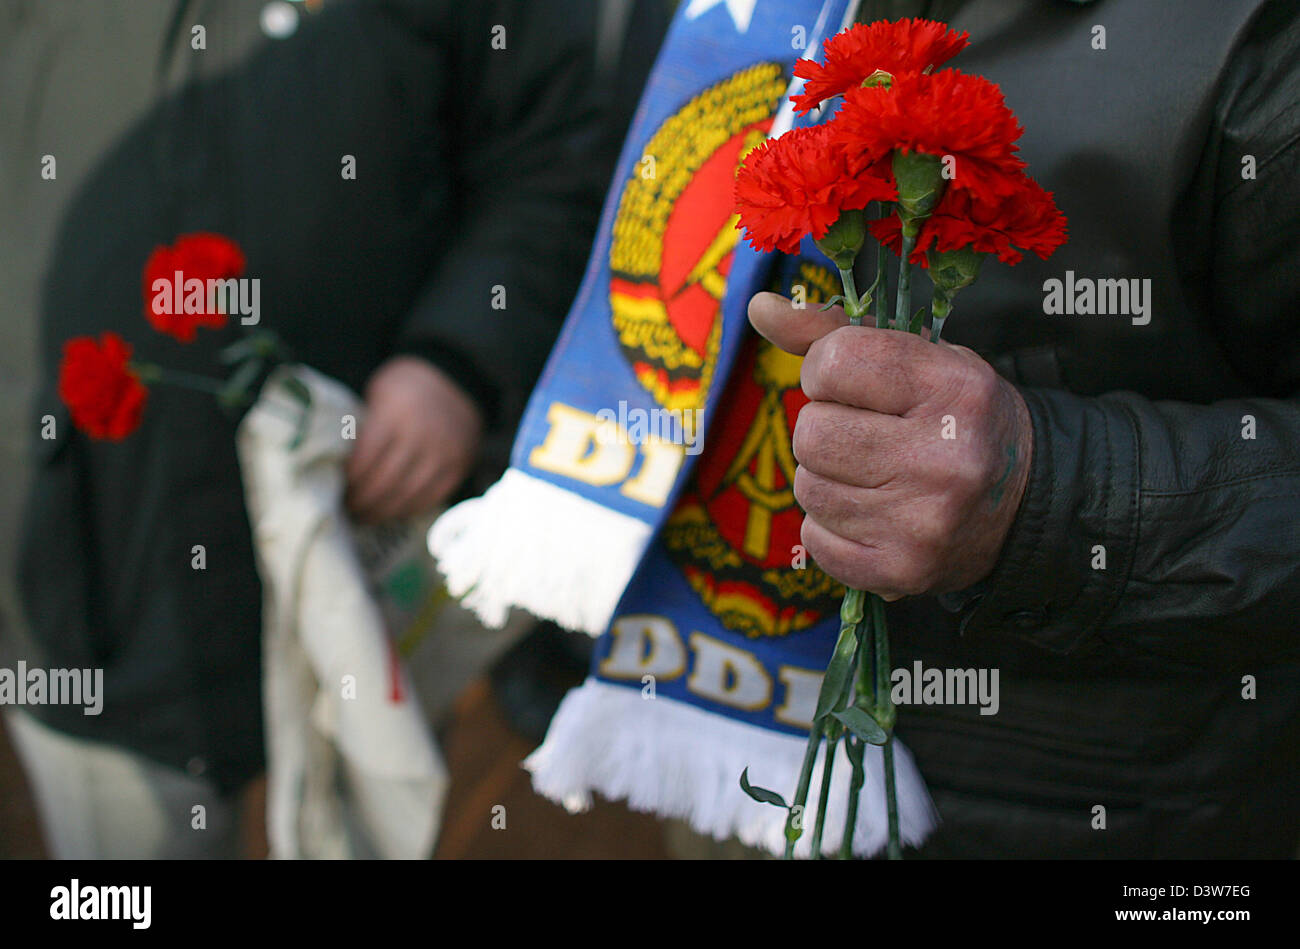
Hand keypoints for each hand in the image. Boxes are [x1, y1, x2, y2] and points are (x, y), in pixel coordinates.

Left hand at [345, 355, 483, 523]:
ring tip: (364, 516)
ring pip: (406, 496)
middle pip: (384, 482)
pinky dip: (407, 509)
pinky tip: (391, 511)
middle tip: (346, 509)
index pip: (365, 459)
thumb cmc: (405, 387)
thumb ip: (363, 425)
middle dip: (361, 501)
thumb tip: (337, 464)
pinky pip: (430, 498)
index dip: (349, 480)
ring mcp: (444, 454)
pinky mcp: (459, 466)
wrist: (456, 380)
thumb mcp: (379, 393)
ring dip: (382, 512)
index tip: (335, 489)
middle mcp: (422, 436)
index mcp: (396, 414)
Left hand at [748, 291, 1033, 598]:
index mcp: (953, 389)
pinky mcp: (901, 571)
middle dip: (825, 429)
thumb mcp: (919, 359)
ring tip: (873, 476)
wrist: (1025, 503)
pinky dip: (830, 526)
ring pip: (808, 487)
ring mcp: (923, 522)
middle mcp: (943, 458)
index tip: (854, 386)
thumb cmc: (956, 417)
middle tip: (865, 435)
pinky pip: (816, 539)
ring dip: (826, 478)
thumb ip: (835, 332)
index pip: (834, 362)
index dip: (827, 371)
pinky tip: (872, 514)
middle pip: (812, 432)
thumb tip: (759, 308)